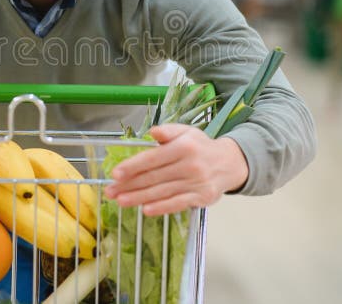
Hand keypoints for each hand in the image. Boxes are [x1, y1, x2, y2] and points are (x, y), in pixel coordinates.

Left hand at [103, 123, 248, 215]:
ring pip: (162, 192)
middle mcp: (190, 165)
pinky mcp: (201, 197)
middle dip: (129, 185)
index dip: (132, 166)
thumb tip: (152, 132)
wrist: (230, 163)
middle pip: (154, 177)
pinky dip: (161, 208)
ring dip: (139, 198)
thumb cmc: (201, 147)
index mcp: (183, 146)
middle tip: (110, 191)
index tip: (115, 174)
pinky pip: (177, 204)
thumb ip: (168, 131)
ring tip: (121, 201)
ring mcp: (196, 183)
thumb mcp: (187, 132)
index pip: (153, 158)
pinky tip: (145, 210)